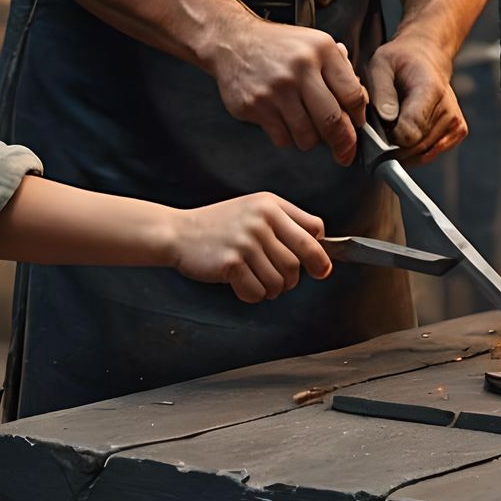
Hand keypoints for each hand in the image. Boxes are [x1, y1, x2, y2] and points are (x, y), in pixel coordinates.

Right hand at [169, 193, 332, 302]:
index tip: (319, 268)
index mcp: (271, 205)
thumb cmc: (220, 225)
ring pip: (280, 281)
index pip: (314, 231)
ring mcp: (246, 241)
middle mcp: (261, 220)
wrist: (179, 232)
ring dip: (271, 290)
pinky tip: (241, 284)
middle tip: (282, 281)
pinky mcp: (231, 262)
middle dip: (293, 279)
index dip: (319, 254)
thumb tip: (321, 253)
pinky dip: (252, 295)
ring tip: (256, 280)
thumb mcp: (254, 210)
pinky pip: (258, 292)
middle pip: (299, 262)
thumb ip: (286, 223)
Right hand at [206, 16, 366, 164]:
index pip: (352, 95)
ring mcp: (275, 89)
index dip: (358, 118)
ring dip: (311, 139)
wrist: (233, 41)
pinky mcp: (255, 105)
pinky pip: (282, 138)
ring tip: (305, 125)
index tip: (357, 127)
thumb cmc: (279, 46)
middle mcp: (299, 68)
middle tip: (344, 151)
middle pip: (332, 121)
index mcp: (321, 50)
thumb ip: (340, 71)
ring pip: (306, 137)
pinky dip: (287, 137)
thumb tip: (359, 107)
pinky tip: (283, 120)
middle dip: (342, 142)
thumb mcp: (315, 44)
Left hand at [365, 35, 466, 165]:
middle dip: (393, 145)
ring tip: (394, 125)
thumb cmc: (400, 62)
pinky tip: (408, 130)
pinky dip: (415, 149)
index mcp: (430, 90)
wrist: (426, 59)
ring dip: (403, 148)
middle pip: (415, 147)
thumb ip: (382, 92)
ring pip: (422, 154)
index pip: (411, 131)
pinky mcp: (458, 131)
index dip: (389, 137)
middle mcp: (448, 109)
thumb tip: (387, 119)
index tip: (379, 128)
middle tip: (381, 128)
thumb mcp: (381, 65)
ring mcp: (455, 122)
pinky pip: (430, 153)